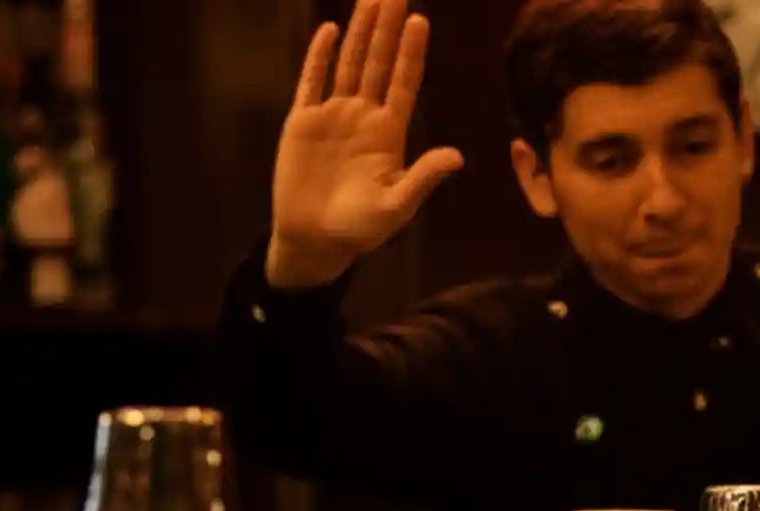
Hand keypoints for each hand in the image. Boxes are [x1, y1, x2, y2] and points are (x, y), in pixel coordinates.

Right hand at [268, 0, 463, 287]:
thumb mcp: (397, 205)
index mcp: (388, 133)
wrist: (316, 240)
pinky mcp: (302, 123)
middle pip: (377, 62)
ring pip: (347, 63)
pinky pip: (311, 82)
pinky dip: (318, 56)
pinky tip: (329, 30)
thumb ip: (423, 178)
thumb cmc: (360, 229)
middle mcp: (363, 117)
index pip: (403, 82)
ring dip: (359, 31)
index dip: (411, 52)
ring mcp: (333, 116)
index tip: (420, 20)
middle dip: (387, 27)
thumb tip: (457, 157)